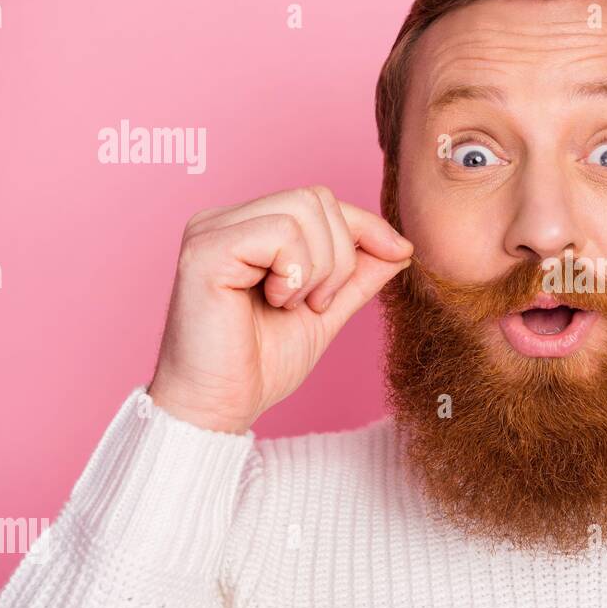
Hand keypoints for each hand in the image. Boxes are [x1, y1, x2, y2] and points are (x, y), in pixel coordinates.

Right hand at [146, 186, 412, 432]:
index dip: (366, 224)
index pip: (320, 200)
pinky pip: (280, 234)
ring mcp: (210, 232)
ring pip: (302, 210)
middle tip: (316, 304)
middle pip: (316, 198)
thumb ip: (356, 277)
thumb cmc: (259, 366)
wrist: (220, 408)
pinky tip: (276, 302)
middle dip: (339, 257)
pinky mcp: (205, 251)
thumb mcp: (324, 312)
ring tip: (293, 306)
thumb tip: (401, 246)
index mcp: (246, 229)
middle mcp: (223, 221)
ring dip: (318, 268)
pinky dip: (295, 273)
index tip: (400, 252)